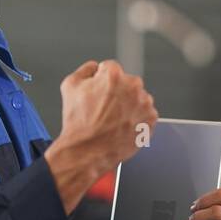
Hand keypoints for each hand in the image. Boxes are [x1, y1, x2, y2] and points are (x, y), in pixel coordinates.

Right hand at [44, 60, 157, 212]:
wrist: (88, 152)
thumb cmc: (79, 123)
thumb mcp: (69, 87)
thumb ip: (85, 70)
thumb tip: (94, 67)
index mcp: (114, 75)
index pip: (110, 68)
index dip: (100, 81)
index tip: (98, 92)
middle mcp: (133, 86)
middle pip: (126, 82)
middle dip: (117, 92)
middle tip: (104, 108)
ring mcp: (144, 103)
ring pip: (137, 98)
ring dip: (128, 105)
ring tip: (112, 120)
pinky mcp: (151, 119)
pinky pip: (144, 114)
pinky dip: (135, 119)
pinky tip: (121, 126)